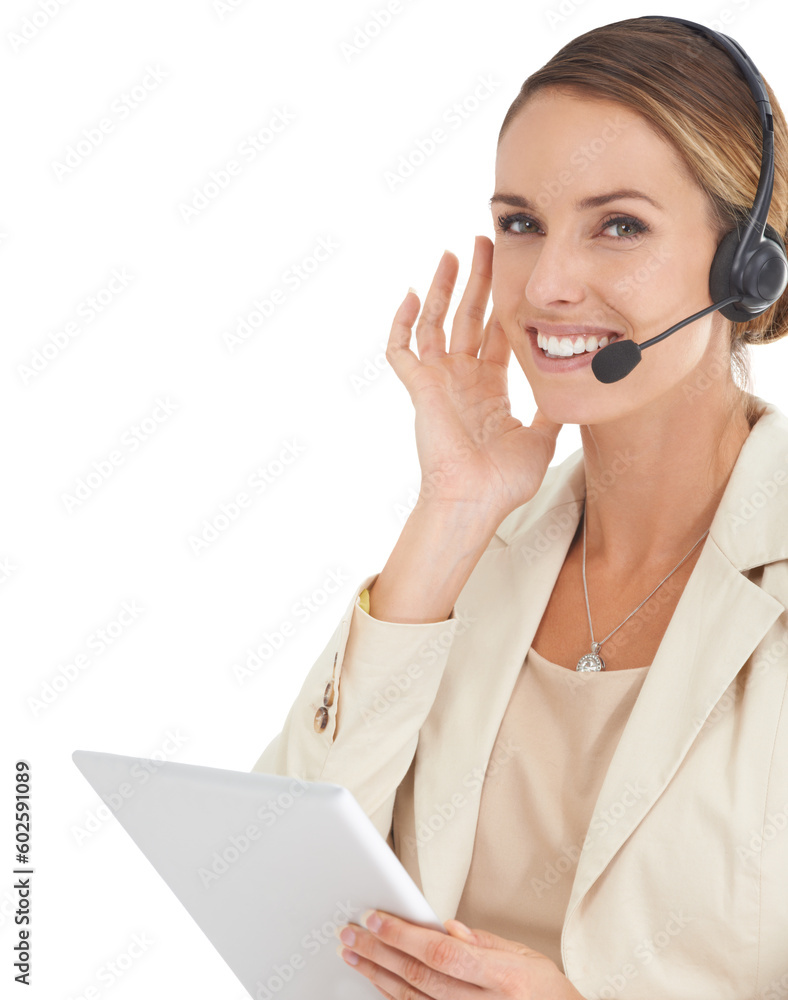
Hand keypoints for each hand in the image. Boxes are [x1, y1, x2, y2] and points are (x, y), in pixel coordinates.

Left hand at [336, 908, 585, 998]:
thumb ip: (484, 943)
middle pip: (418, 977)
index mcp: (502, 978)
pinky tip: (378, 985)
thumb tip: (444, 928)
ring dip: (378, 976)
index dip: (403, 935)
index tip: (374, 919)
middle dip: (378, 952)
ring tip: (354, 955)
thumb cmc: (550, 996)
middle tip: (350, 934)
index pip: (440, 951)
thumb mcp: (528, 957)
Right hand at [389, 236, 562, 520]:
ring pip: (436, 323)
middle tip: (483, 244)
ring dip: (443, 289)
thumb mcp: (542, 437)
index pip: (496, 333)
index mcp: (488, 388)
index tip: (510, 272)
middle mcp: (461, 379)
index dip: (503, 302)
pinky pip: (401, 350)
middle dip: (477, 280)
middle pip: (468, 318)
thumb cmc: (504, 480)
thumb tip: (573, 387)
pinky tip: (411, 294)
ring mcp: (438, 382)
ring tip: (452, 254)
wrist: (474, 500)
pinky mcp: (418, 388)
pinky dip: (402, 322)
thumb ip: (551, 408)